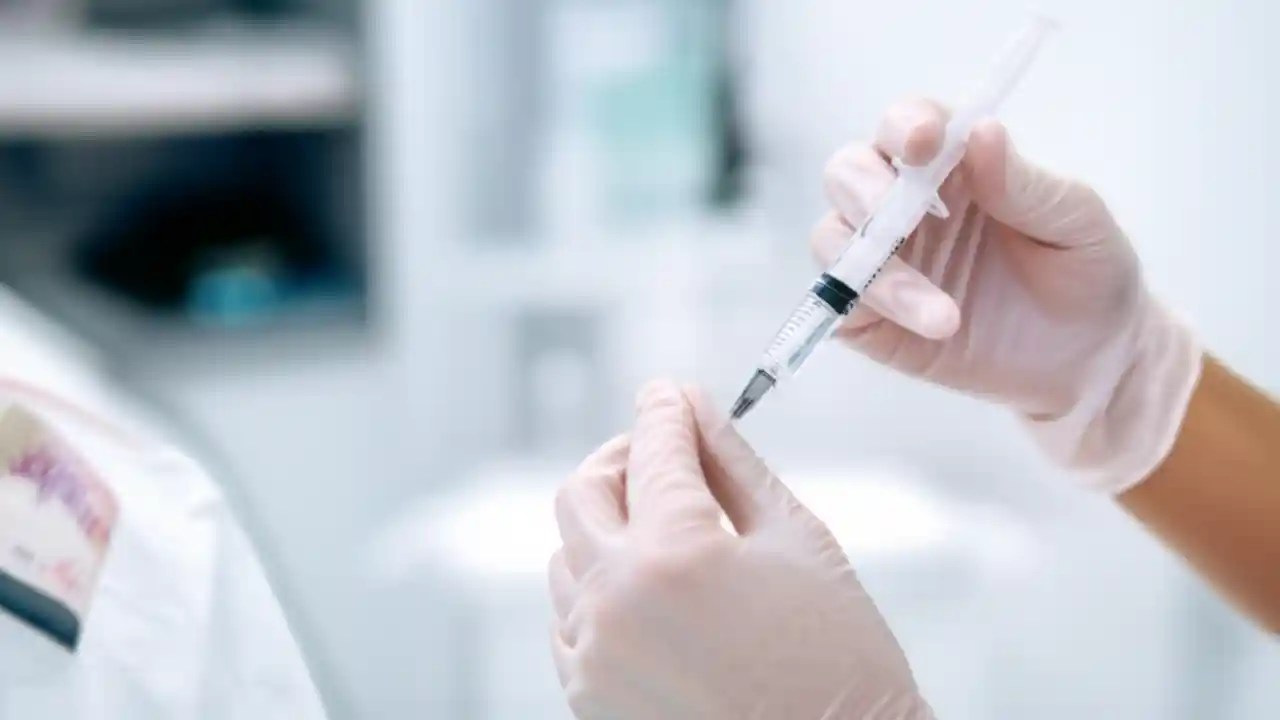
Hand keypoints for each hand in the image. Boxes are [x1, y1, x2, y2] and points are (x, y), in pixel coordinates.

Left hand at [548, 380, 931, 719]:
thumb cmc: (838, 663)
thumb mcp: (797, 541)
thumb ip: (733, 463)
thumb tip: (695, 406)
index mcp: (674, 555)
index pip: (653, 450)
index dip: (666, 410)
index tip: (671, 395)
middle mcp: (616, 602)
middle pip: (582, 494)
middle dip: (621, 459)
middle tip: (661, 455)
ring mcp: (594, 655)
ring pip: (567, 556)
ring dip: (609, 528)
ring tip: (669, 533)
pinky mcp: (588, 697)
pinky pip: (570, 619)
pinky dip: (601, 591)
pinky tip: (655, 594)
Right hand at [814, 99, 1200, 491]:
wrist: (1090, 360)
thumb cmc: (1086, 273)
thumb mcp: (1075, 220)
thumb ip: (1022, 182)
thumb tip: (980, 131)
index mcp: (950, 167)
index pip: (905, 125)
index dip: (905, 125)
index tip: (925, 141)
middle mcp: (903, 205)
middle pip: (847, 172)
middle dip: (863, 187)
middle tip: (895, 214)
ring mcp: (881, 262)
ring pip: (833, 238)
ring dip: (876, 266)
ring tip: (946, 313)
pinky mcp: (871, 318)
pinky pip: (840, 303)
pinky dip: (873, 307)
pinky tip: (930, 324)